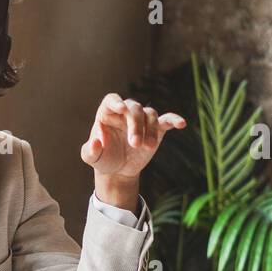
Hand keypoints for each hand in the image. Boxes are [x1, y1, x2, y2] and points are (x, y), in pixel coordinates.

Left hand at [81, 94, 185, 210]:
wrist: (118, 170)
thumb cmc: (103, 158)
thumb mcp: (91, 158)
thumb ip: (90, 151)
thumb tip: (96, 143)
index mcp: (107, 113)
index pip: (112, 100)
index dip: (117, 102)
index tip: (121, 109)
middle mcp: (126, 112)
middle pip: (134, 109)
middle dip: (136, 125)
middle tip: (135, 144)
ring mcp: (142, 120)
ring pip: (150, 114)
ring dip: (150, 129)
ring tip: (147, 147)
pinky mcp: (156, 129)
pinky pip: (167, 120)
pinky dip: (174, 120)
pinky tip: (181, 124)